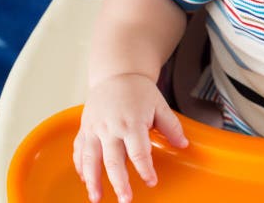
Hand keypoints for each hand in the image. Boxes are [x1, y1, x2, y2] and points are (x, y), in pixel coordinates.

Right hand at [73, 73, 188, 202]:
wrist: (116, 74)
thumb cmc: (139, 91)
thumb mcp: (160, 105)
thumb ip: (171, 127)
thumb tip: (184, 145)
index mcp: (132, 122)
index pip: (139, 152)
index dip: (145, 169)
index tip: (151, 182)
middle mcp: (111, 128)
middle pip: (114, 161)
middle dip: (119, 183)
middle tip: (126, 200)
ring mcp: (94, 129)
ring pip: (91, 159)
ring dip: (93, 181)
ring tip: (96, 199)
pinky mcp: (84, 128)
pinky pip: (79, 151)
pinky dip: (80, 167)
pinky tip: (85, 180)